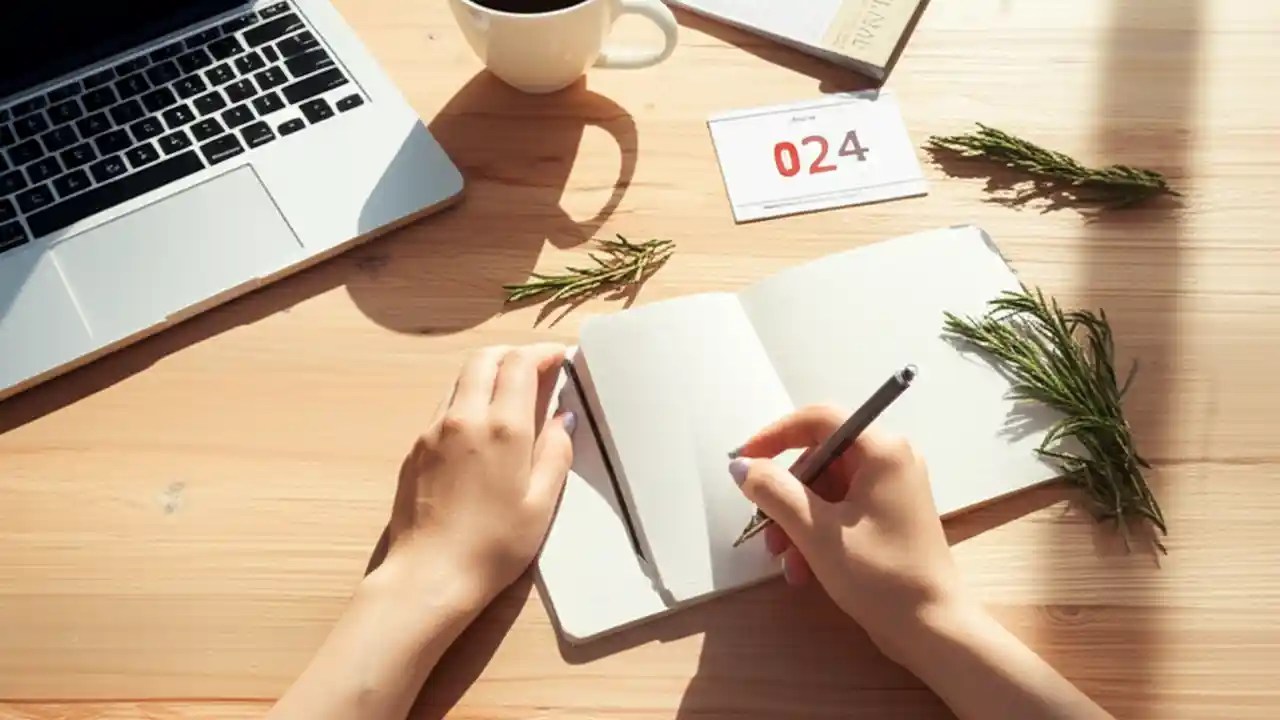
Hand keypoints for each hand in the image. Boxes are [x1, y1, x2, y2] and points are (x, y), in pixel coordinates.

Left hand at [385, 344, 575, 608]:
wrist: (429, 576)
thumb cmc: (494, 546)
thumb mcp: (541, 504)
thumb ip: (555, 453)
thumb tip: (562, 417)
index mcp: (503, 428)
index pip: (520, 364)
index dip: (542, 353)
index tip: (559, 358)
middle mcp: (465, 417)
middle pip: (485, 358)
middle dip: (513, 354)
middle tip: (536, 367)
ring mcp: (434, 430)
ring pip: (461, 377)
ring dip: (488, 372)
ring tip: (510, 391)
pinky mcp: (416, 447)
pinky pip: (445, 405)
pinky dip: (468, 396)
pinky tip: (481, 423)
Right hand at [729, 405, 969, 662]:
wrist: (931, 628)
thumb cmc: (879, 574)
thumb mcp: (816, 531)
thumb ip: (774, 491)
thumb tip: (741, 466)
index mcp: (882, 451)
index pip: (819, 419)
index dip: (776, 435)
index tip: (745, 460)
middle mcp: (890, 460)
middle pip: (819, 459)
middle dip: (786, 496)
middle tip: (765, 530)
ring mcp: (891, 489)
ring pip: (825, 489)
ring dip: (796, 522)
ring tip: (785, 561)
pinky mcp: (888, 515)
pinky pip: (840, 510)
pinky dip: (816, 534)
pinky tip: (803, 569)